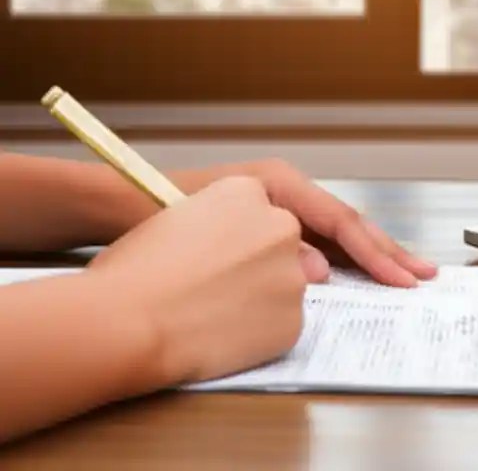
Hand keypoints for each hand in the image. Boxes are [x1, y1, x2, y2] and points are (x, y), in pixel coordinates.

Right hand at [86, 177, 306, 385]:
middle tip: (216, 288)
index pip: (259, 209)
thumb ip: (217, 226)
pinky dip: (261, 333)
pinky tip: (222, 339)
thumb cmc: (132, 272)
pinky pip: (283, 324)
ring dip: (261, 299)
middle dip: (258, 264)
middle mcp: (280, 227)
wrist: (128, 322)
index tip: (215, 254)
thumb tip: (235, 255)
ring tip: (212, 317)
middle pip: (281, 245)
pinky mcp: (294, 320)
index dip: (236, 235)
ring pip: (285, 286)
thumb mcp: (174, 220)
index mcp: (245, 192)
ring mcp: (292, 275)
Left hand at [172, 159, 435, 287]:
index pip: (340, 221)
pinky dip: (337, 261)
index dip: (375, 253)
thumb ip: (274, 253)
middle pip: (346, 224)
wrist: (111, 207)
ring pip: (332, 235)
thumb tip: (319, 271)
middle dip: (386, 251)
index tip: (402, 276)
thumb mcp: (221, 232)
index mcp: (277, 183)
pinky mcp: (262, 227)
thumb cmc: (154, 210)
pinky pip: (310, 244)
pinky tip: (355, 277)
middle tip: (424, 272)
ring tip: (404, 272)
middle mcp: (281, 193)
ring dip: (367, 256)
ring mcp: (273, 209)